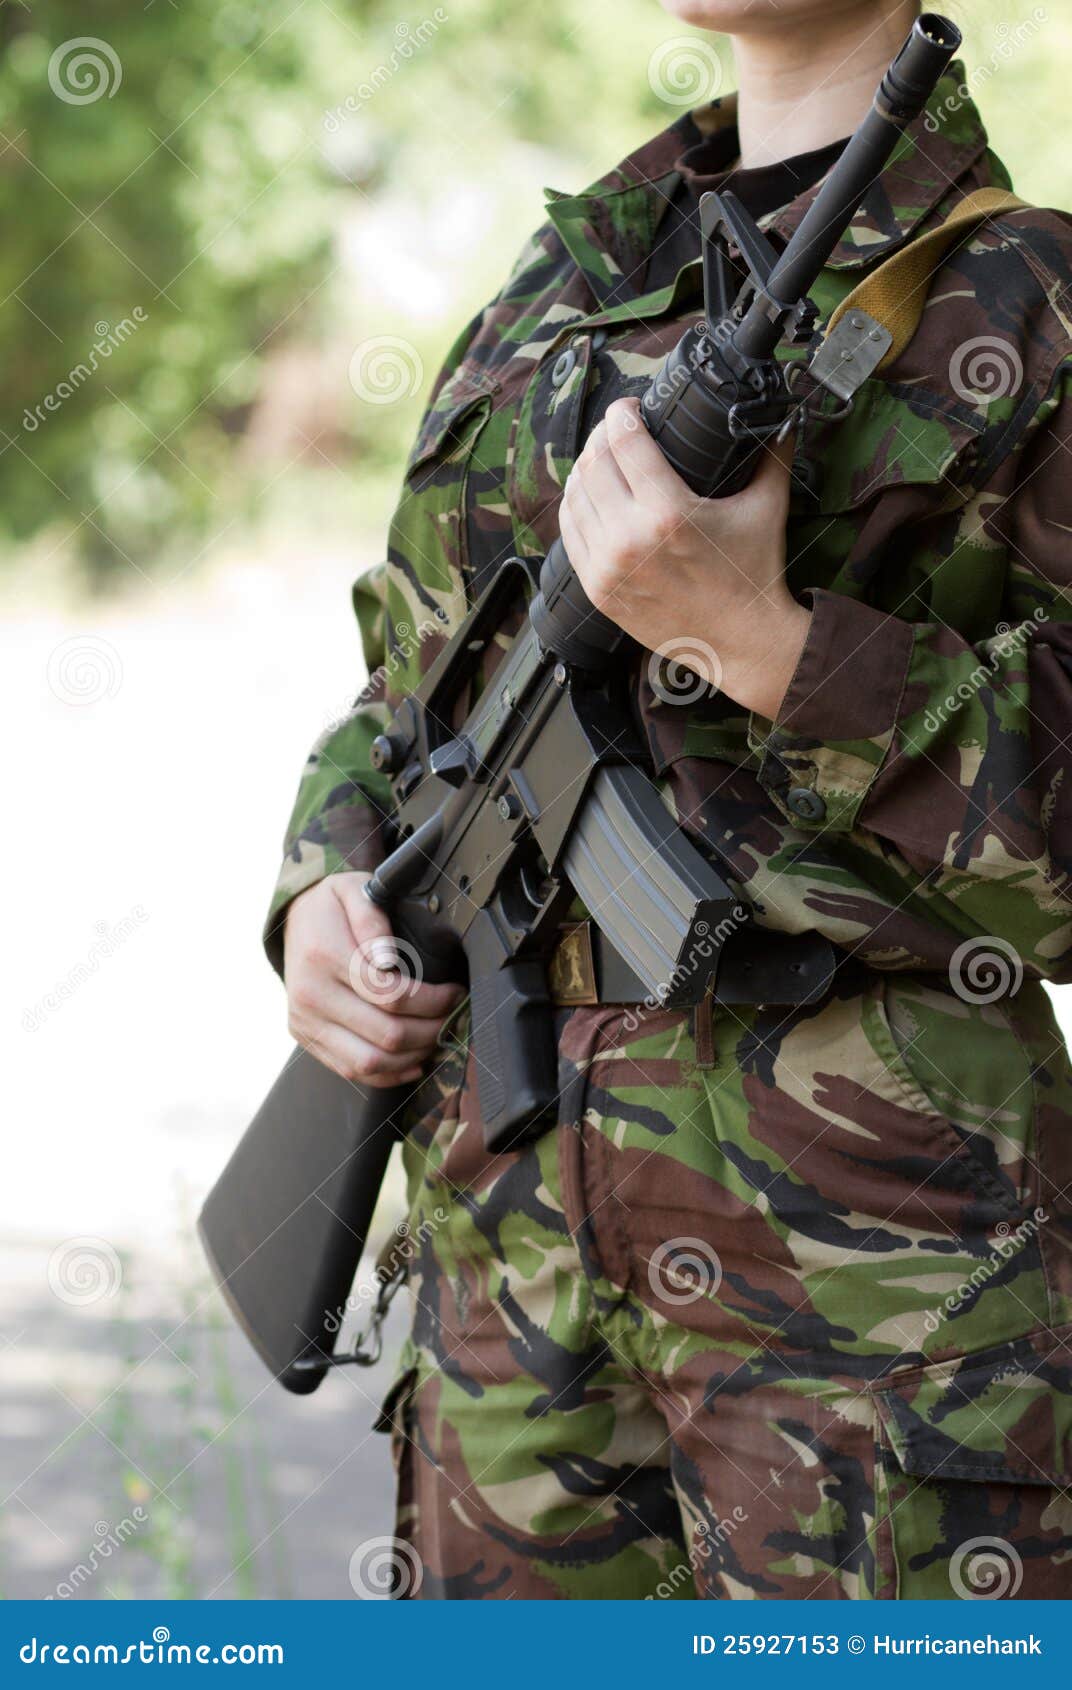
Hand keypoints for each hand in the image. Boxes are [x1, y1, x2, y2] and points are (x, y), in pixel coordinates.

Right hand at [284, 872, 463, 1087]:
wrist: (293, 921)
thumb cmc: (333, 905)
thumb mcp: (353, 890)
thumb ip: (371, 918)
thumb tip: (386, 958)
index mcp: (324, 957)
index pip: (391, 995)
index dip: (433, 1001)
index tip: (455, 992)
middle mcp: (311, 995)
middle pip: (385, 1034)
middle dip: (431, 1030)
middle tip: (453, 1017)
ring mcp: (305, 1022)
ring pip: (369, 1062)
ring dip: (413, 1056)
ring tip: (435, 1037)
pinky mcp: (306, 1039)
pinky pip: (351, 1071)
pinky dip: (388, 1074)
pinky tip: (413, 1061)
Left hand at [559, 398, 810, 719]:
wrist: (741, 642)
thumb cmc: (754, 574)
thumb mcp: (768, 508)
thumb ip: (773, 456)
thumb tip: (783, 417)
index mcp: (669, 512)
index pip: (623, 441)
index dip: (621, 413)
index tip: (629, 407)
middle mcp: (630, 538)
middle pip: (592, 463)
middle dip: (601, 436)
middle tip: (615, 429)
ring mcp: (608, 567)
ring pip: (574, 496)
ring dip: (584, 469)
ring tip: (601, 459)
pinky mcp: (598, 589)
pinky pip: (569, 533)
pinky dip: (574, 507)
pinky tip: (587, 495)